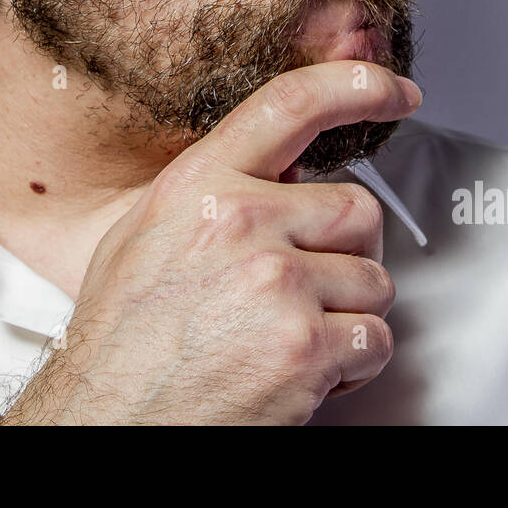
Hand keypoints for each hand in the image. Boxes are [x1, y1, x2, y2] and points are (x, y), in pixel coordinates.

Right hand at [0, 60, 420, 424]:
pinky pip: (375, 339)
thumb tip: (281, 168)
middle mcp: (240, 222)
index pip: (291, 105)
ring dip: (347, 315)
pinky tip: (302, 373)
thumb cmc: (121, 340)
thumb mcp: (144, 236)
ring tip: (288, 338)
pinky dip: (352, 365)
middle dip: (346, 252)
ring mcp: (277, 282)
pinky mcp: (306, 346)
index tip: (396, 90)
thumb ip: (212, 193)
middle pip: (357, 208)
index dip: (356, 86)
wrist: (111, 422)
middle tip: (304, 289)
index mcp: (198, 184)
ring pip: (374, 279)